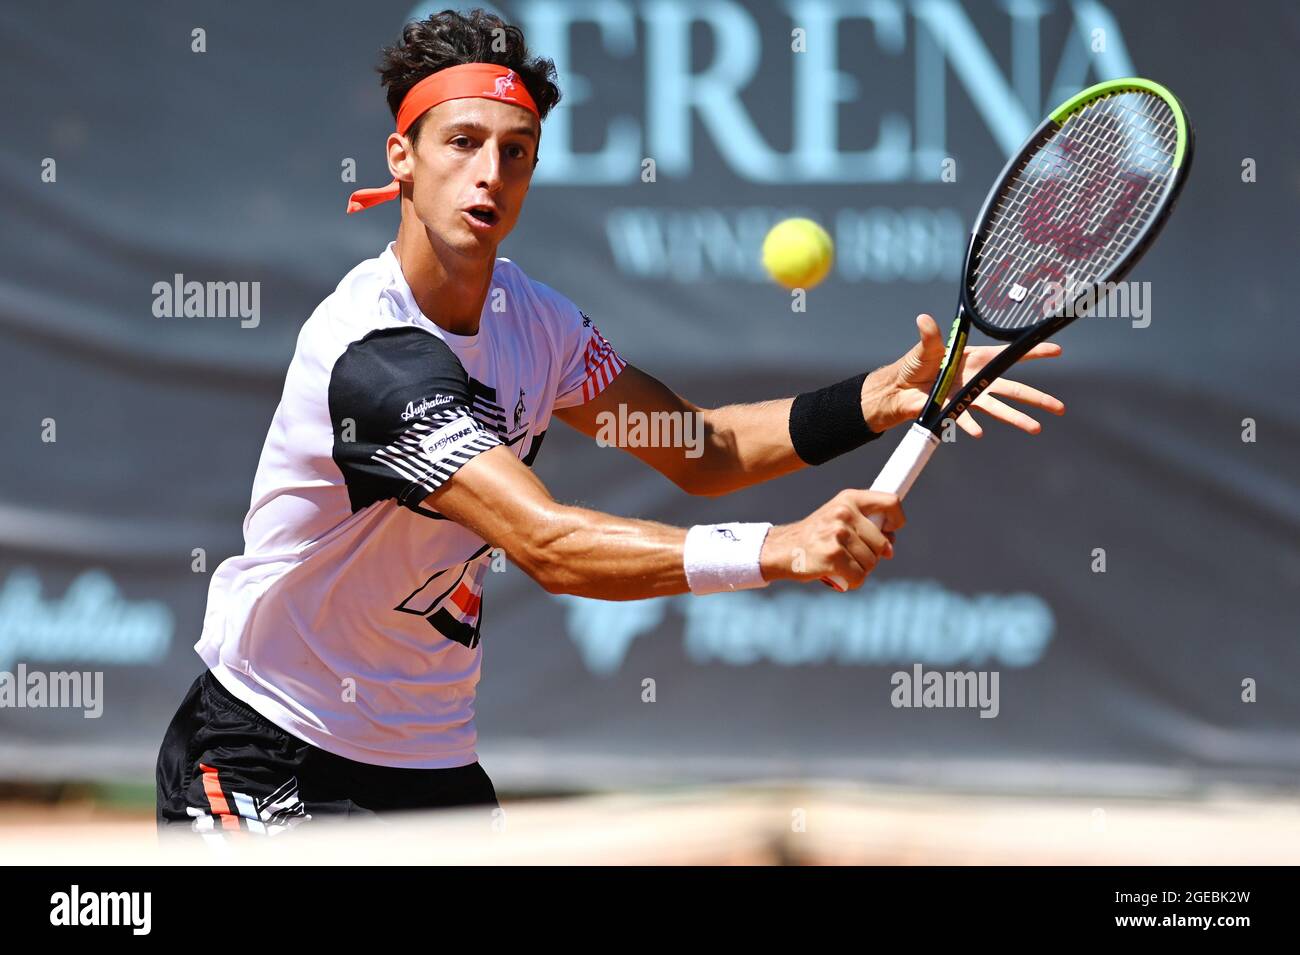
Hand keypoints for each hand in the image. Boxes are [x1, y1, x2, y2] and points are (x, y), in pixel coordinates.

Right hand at [761, 490, 904, 589]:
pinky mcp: (833, 557)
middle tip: (854, 556)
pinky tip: (840, 576)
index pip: (890, 502)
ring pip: (872, 562)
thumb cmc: (814, 537)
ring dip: (861, 569)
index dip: (897, 519)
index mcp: (848, 499)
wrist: (781, 550)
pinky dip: (853, 581)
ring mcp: (837, 535)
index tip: (891, 531)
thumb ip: (865, 525)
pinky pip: (860, 576)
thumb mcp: (838, 518)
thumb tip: (890, 544)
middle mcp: (843, 513)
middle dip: (873, 555)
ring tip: (842, 564)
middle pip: (882, 542)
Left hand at [862, 314, 1065, 436]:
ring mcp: (968, 397)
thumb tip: (923, 318)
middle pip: (1013, 388)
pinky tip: (979, 432)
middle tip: (1058, 407)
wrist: (898, 389)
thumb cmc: (914, 365)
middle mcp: (977, 379)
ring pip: (998, 409)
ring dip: (1017, 418)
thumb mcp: (925, 348)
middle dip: (1036, 398)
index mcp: (976, 359)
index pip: (1008, 355)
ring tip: (1036, 428)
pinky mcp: (954, 410)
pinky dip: (970, 425)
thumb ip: (929, 335)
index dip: (1032, 353)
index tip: (1056, 351)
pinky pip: (965, 419)